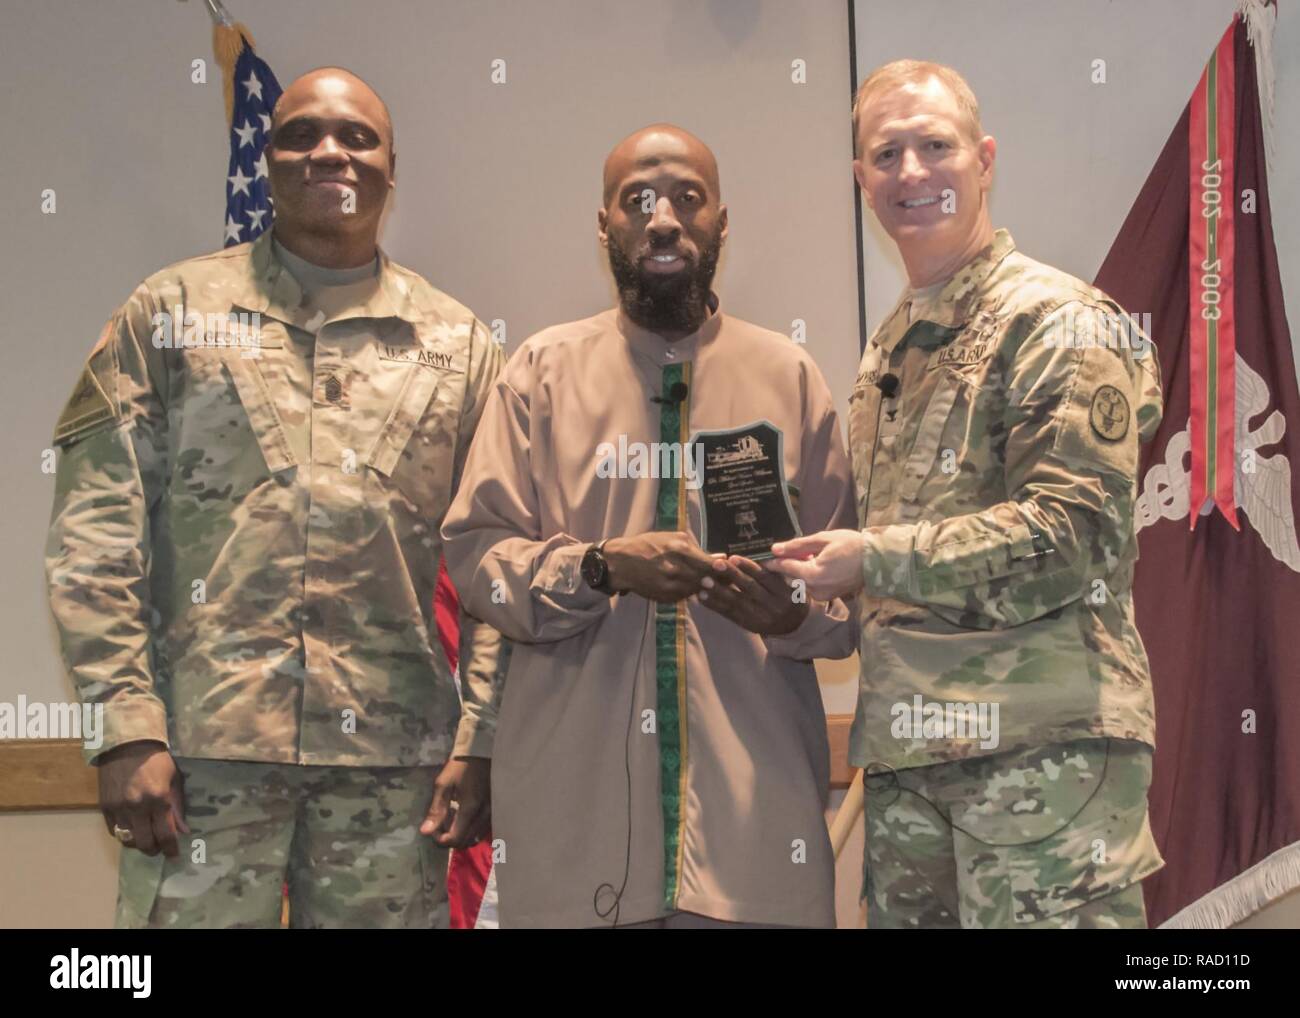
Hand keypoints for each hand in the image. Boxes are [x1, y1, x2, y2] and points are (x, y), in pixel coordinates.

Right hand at [97, 740, 187, 857]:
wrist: (126, 744)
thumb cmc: (156, 760)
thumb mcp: (174, 779)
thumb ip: (178, 807)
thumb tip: (183, 832)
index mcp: (159, 799)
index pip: (165, 835)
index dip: (171, 849)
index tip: (174, 855)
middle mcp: (137, 807)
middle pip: (145, 843)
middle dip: (154, 849)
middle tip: (160, 848)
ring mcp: (118, 808)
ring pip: (127, 841)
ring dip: (138, 844)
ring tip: (146, 838)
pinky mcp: (104, 807)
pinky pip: (114, 831)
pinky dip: (124, 835)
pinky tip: (132, 829)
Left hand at [421, 757, 490, 848]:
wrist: (482, 752)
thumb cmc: (460, 767)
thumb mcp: (443, 785)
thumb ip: (436, 810)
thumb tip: (425, 832)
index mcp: (470, 809)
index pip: (455, 838)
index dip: (440, 839)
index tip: (433, 828)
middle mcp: (484, 815)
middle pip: (466, 842)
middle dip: (450, 839)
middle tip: (440, 826)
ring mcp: (492, 813)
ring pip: (475, 838)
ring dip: (461, 836)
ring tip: (451, 822)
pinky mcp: (495, 810)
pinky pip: (482, 830)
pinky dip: (471, 831)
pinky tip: (464, 819)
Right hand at [603, 531, 714, 602]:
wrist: (622, 562)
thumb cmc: (649, 545)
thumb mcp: (672, 539)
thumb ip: (697, 549)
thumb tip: (721, 557)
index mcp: (680, 550)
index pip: (711, 565)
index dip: (723, 570)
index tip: (728, 569)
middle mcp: (677, 569)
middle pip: (707, 579)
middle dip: (717, 580)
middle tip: (724, 580)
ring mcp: (671, 586)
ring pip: (698, 590)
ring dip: (703, 587)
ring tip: (707, 582)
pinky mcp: (665, 597)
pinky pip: (685, 596)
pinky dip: (689, 592)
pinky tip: (688, 586)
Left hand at [698, 555, 809, 635]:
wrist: (796, 625)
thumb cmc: (789, 596)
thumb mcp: (791, 583)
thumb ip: (774, 571)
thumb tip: (754, 554)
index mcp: (783, 591)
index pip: (764, 577)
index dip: (748, 567)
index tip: (733, 557)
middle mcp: (772, 605)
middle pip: (749, 588)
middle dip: (731, 575)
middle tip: (715, 564)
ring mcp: (760, 617)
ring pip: (737, 602)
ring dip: (718, 591)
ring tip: (704, 581)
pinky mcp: (748, 625)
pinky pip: (730, 614)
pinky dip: (715, 605)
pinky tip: (702, 597)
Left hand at [763, 529, 864, 601]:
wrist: (877, 560)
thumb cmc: (851, 545)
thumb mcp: (823, 539)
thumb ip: (797, 545)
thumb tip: (775, 548)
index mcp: (812, 574)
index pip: (784, 568)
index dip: (772, 561)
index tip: (762, 556)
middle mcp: (815, 589)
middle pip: (790, 578)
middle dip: (786, 566)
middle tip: (786, 552)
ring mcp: (822, 595)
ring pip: (799, 583)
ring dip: (798, 571)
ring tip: (804, 556)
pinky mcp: (829, 597)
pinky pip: (811, 587)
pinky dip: (808, 576)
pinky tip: (815, 564)